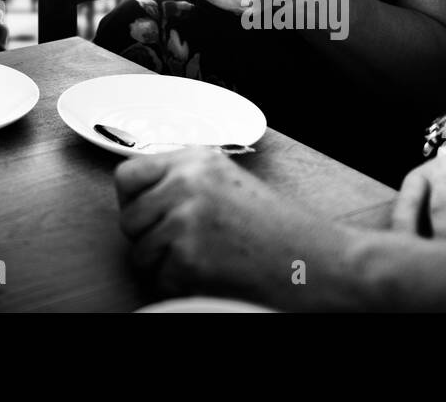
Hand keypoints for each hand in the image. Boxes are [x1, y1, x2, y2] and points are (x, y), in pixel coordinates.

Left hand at [116, 148, 340, 308]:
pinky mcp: (189, 258)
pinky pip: (159, 279)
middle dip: (148, 238)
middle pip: (129, 218)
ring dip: (163, 264)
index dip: (132, 201)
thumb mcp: (228, 181)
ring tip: (203, 260)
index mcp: (194, 160)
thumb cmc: (278, 226)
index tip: (146, 214)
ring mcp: (185, 220)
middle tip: (181, 246)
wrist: (318, 261)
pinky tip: (211, 276)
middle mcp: (185, 183)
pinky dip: (179, 285)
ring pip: (140, 252)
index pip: (127, 176)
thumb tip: (140, 195)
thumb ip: (184, 179)